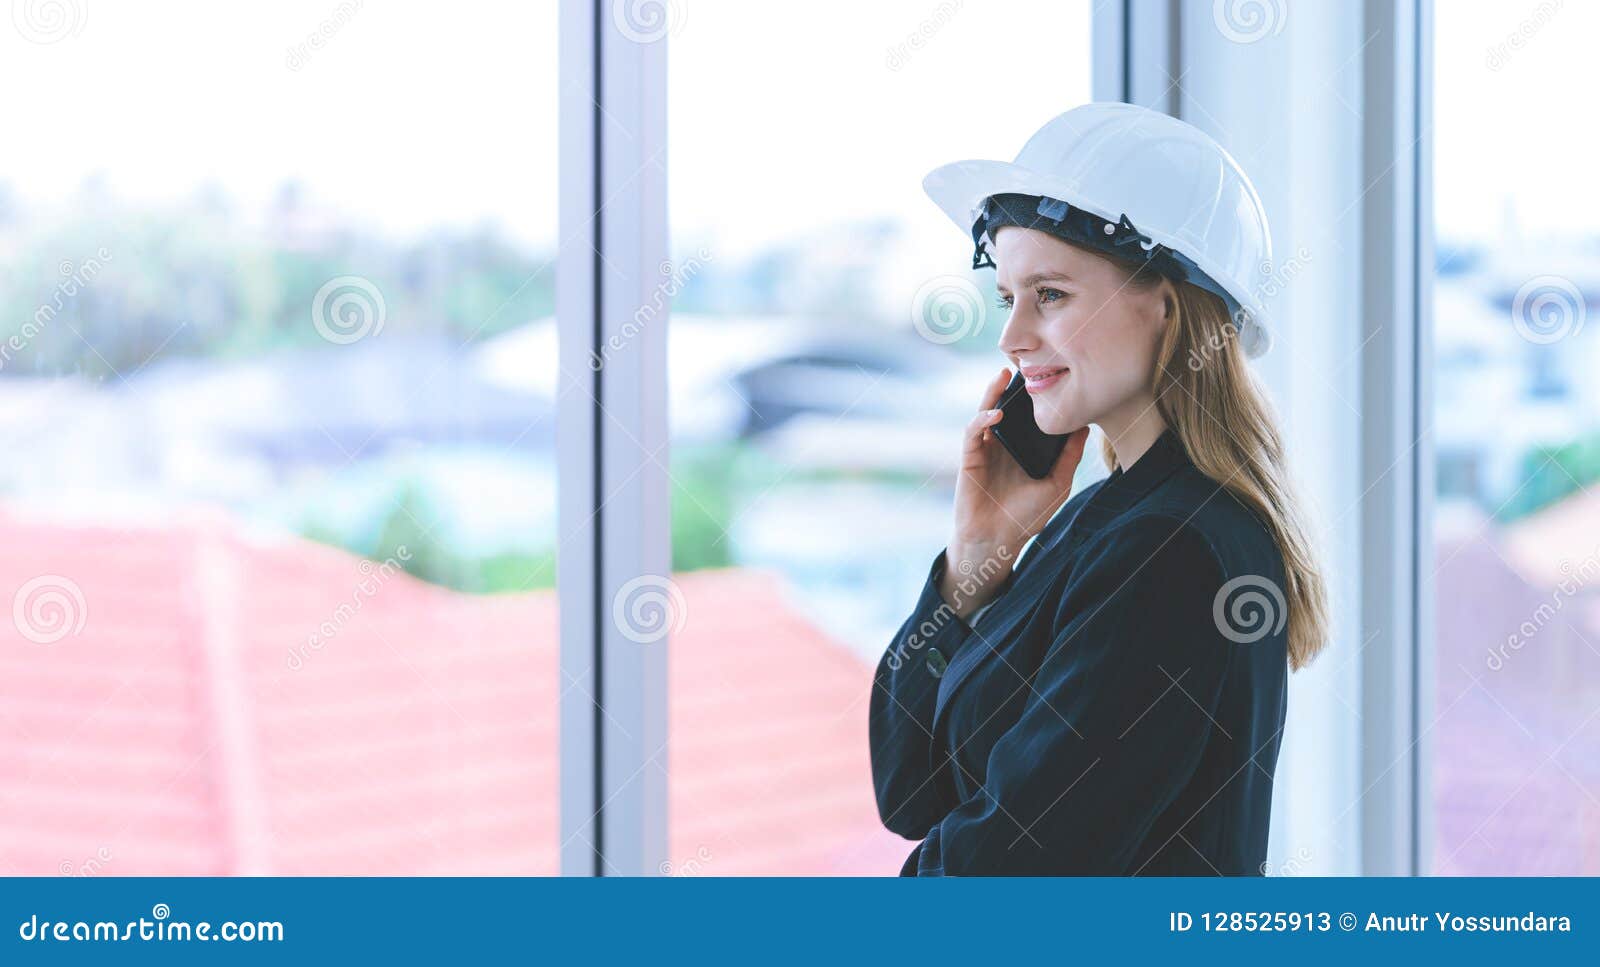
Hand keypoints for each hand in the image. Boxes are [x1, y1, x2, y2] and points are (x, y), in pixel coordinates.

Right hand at [939, 367, 1089, 617]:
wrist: (998, 540)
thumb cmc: (1026, 517)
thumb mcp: (1057, 484)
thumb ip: (1069, 457)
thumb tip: (1085, 427)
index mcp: (1024, 449)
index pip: (1029, 416)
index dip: (1036, 396)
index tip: (1051, 375)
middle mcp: (1004, 444)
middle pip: (1007, 407)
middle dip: (1014, 386)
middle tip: (1025, 364)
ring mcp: (986, 449)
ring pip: (986, 411)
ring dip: (993, 392)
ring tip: (1005, 375)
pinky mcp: (970, 457)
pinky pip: (973, 431)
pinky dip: (982, 418)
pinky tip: (996, 412)